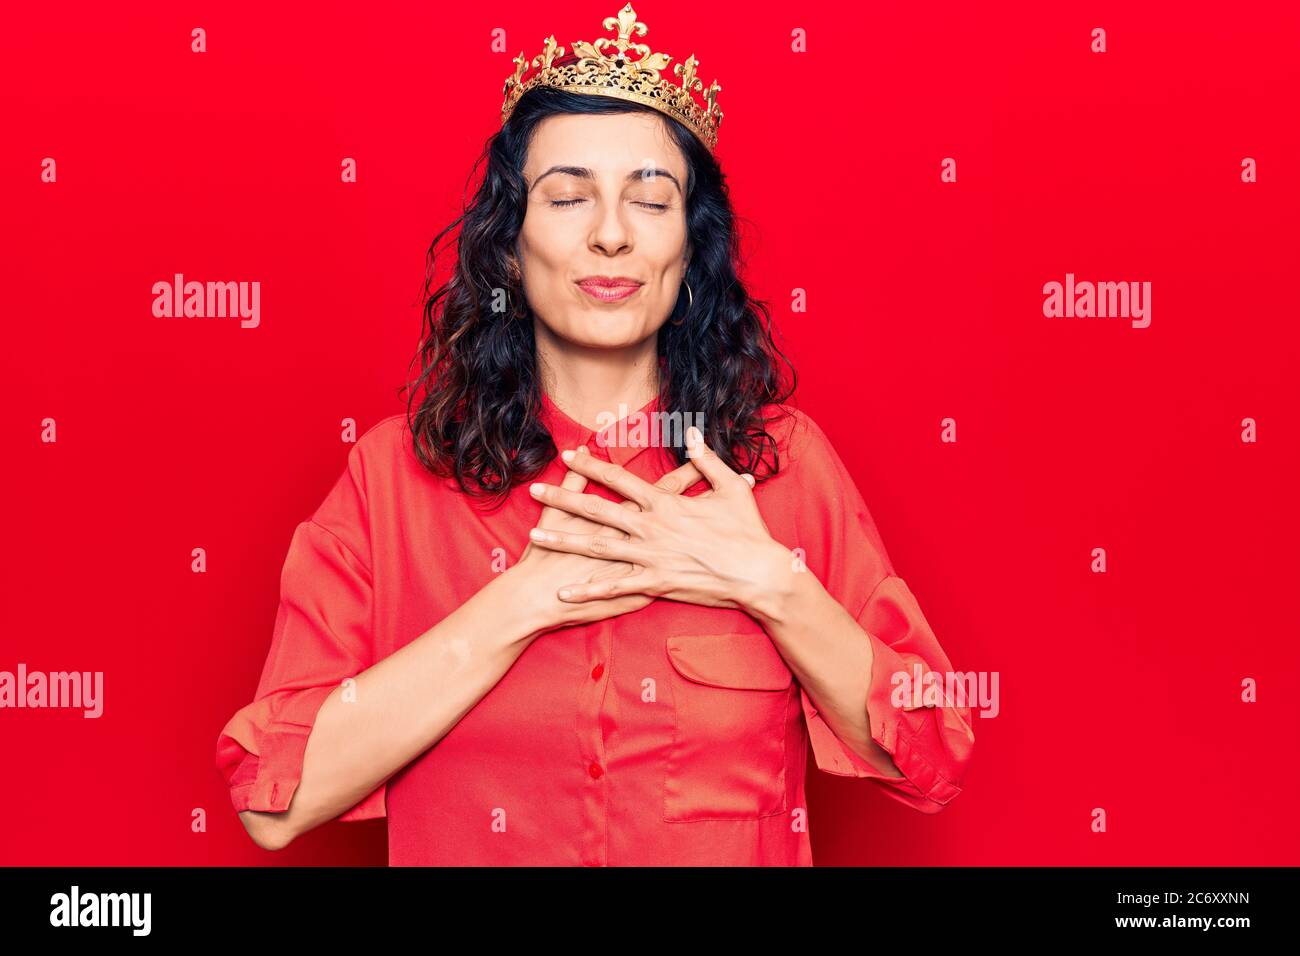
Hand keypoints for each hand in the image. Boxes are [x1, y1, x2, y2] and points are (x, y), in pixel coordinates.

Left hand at [525, 426, 793, 612]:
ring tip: (533, 536)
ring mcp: (650, 557)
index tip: (568, 455)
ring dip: (563, 541)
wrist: (758, 573)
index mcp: (665, 503)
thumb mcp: (730, 487)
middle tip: (534, 491)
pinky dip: (588, 590)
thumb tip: (692, 432)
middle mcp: (651, 527)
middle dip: (562, 500)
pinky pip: (615, 587)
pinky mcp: (655, 584)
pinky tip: (563, 592)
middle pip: (596, 510)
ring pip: (596, 547)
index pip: (619, 479)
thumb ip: (706, 459)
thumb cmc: (747, 531)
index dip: (592, 466)